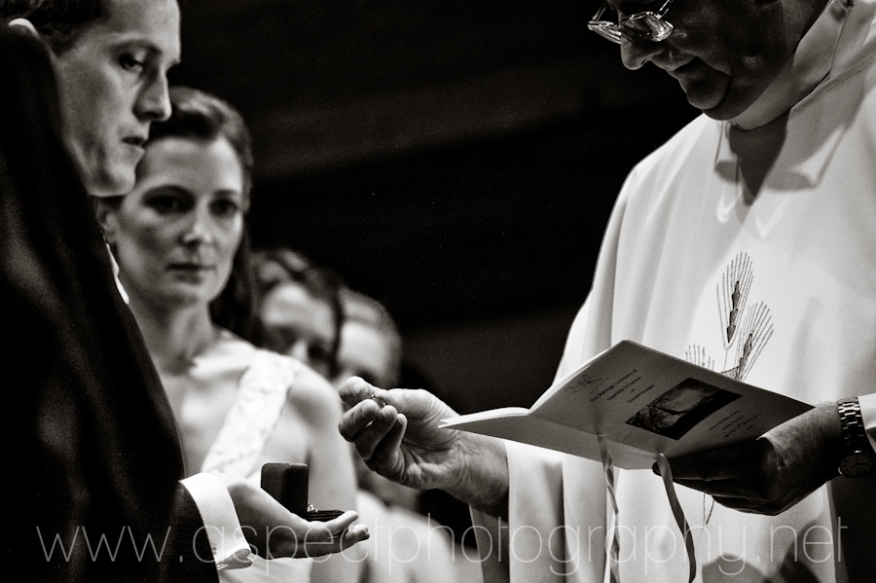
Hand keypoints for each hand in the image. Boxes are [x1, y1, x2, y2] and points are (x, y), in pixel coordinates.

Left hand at [216, 474, 368, 558]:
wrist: (221, 496)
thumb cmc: (230, 497)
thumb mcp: (252, 500)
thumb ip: (255, 496)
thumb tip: (256, 483)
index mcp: (272, 543)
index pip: (304, 544)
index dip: (326, 536)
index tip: (337, 523)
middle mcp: (280, 548)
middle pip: (320, 549)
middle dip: (343, 541)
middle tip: (359, 532)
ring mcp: (286, 542)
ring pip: (326, 546)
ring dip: (348, 537)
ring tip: (363, 529)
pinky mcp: (291, 532)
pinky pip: (324, 534)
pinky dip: (342, 526)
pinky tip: (352, 517)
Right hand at [337, 377, 508, 515]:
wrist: (460, 446)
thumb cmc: (438, 422)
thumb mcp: (420, 402)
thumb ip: (397, 398)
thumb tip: (373, 397)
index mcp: (375, 410)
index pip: (352, 401)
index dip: (350, 393)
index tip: (356, 388)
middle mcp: (371, 432)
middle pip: (347, 427)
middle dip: (356, 415)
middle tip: (371, 406)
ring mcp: (378, 453)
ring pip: (362, 443)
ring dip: (376, 426)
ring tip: (392, 413)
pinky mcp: (390, 470)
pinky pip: (381, 456)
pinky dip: (390, 437)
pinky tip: (401, 423)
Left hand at [666, 402, 842, 514]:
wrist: (834, 441)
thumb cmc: (796, 422)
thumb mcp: (756, 425)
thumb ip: (724, 438)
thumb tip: (691, 441)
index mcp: (756, 463)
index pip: (705, 468)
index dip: (678, 467)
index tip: (657, 463)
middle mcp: (761, 488)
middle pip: (709, 484)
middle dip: (684, 475)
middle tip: (664, 466)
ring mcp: (768, 502)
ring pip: (720, 496)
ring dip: (701, 484)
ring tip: (683, 471)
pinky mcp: (772, 508)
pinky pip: (736, 502)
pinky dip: (720, 490)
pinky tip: (710, 479)